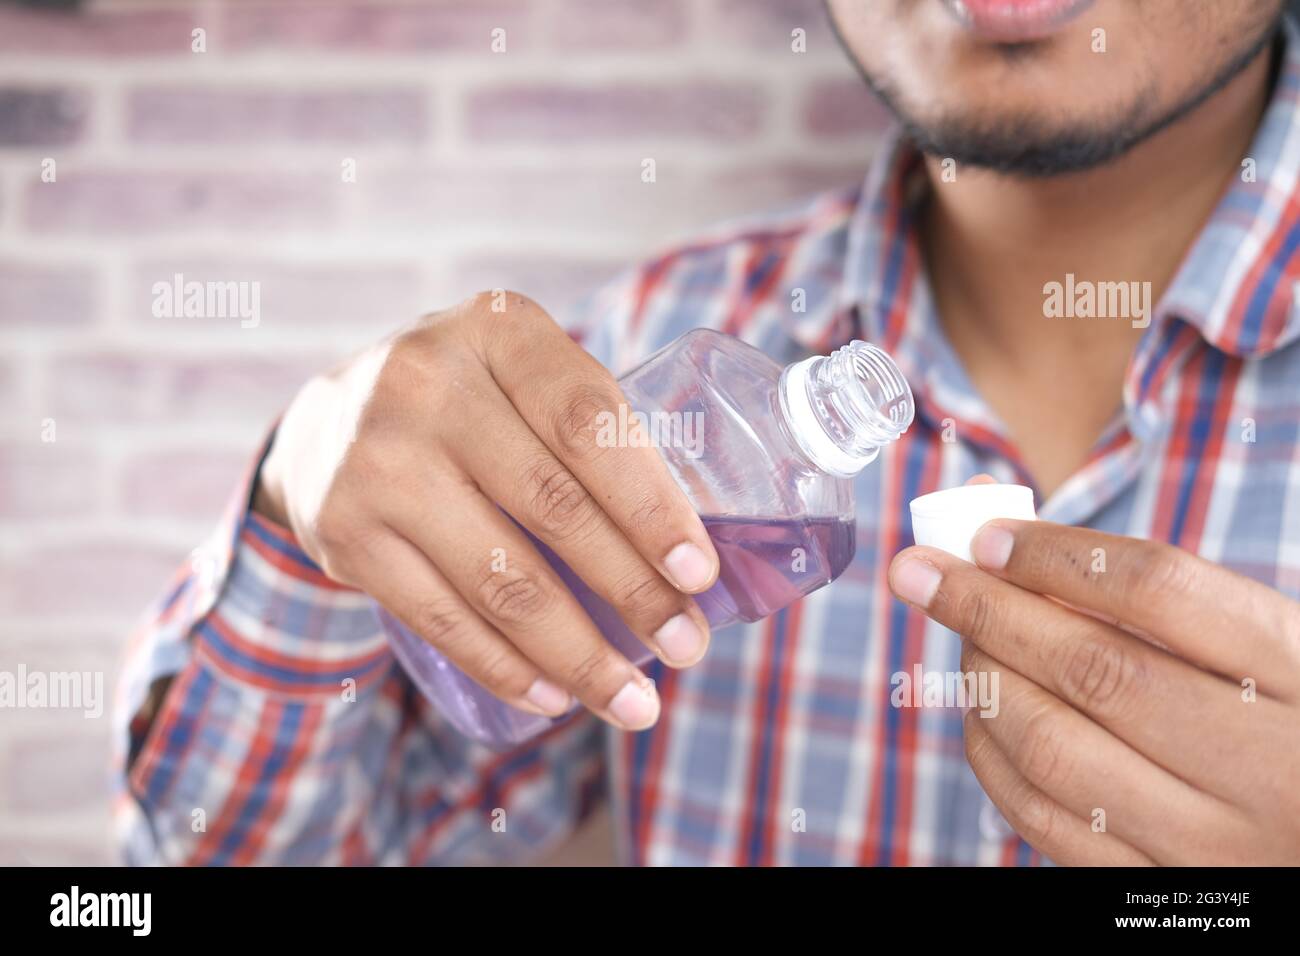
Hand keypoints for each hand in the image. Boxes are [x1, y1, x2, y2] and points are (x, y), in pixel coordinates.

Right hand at [254, 292, 718, 730]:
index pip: (588, 422)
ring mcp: (377, 462)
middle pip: (553, 506)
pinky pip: (442, 620)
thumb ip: (591, 430)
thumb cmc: (468, 403)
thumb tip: (691, 556)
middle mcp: (428, 385)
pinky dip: (508, 669)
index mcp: (497, 331)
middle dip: (633, 590)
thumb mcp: (520, 373)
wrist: (326, 424)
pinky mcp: (344, 535)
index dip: (651, 503)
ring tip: (634, 701)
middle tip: (687, 645)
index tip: (699, 572)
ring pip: (500, 581)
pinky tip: (555, 698)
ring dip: (578, 655)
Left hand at [888, 505, 1299, 863]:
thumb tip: (1002, 545)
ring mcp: (1214, 844)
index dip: (1056, 555)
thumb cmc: (1285, 722)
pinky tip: (981, 711)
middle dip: (988, 609)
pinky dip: (991, 754)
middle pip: (1094, 669)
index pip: (1161, 591)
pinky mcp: (1158, 890)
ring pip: (1053, 748)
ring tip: (963, 639)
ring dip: (983, 680)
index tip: (987, 535)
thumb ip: (1158, 603)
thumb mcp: (1266, 649)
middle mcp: (1269, 767)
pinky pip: (1042, 820)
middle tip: (925, 571)